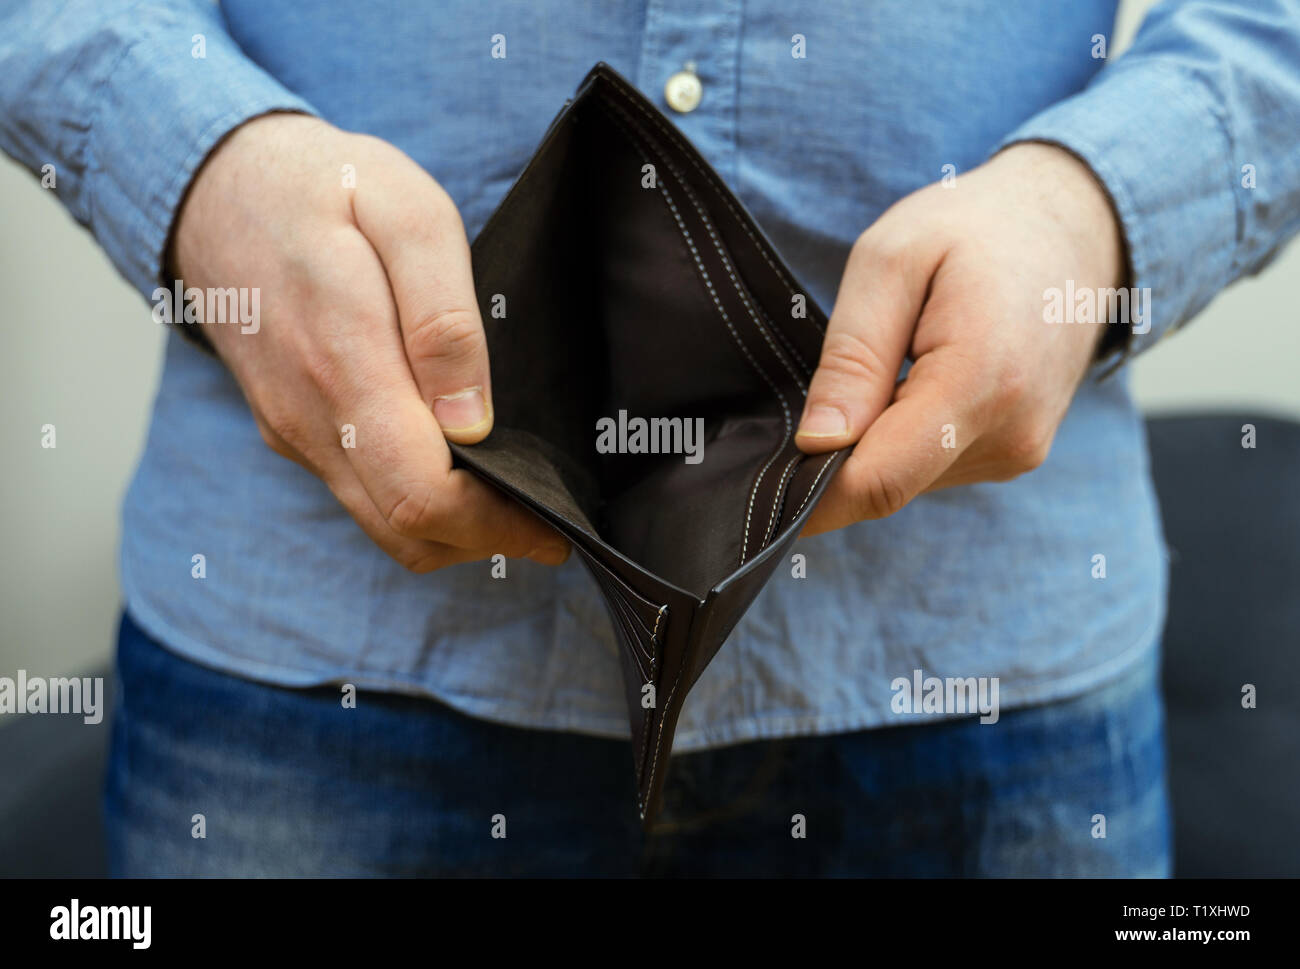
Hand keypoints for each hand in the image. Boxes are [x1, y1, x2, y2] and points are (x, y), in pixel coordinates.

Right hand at [171, 112, 567, 570]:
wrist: (219, 187)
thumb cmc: (330, 190)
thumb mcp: (407, 216)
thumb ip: (443, 320)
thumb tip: (472, 423)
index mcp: (344, 366)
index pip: (421, 496)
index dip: (495, 525)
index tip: (553, 519)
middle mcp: (310, 419)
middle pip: (407, 532)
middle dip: (486, 539)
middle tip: (549, 519)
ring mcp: (295, 431)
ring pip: (382, 525)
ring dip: (453, 530)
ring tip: (515, 499)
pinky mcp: (290, 430)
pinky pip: (359, 494)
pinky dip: (415, 503)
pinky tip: (460, 467)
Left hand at [795, 142, 1124, 533]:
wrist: (1074, 225)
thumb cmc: (975, 227)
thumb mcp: (891, 260)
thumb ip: (853, 356)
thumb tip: (817, 442)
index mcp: (982, 382)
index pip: (877, 480)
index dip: (810, 496)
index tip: (762, 489)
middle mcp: (1010, 434)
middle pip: (886, 484)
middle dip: (836, 457)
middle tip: (820, 388)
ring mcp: (1019, 451)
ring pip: (907, 478)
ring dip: (873, 440)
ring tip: (889, 361)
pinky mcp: (1015, 453)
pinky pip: (932, 465)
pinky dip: (903, 436)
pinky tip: (912, 378)